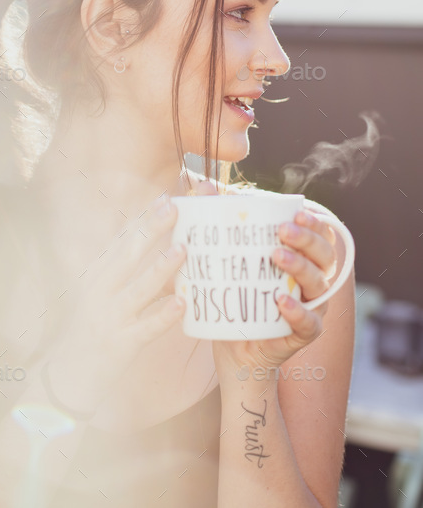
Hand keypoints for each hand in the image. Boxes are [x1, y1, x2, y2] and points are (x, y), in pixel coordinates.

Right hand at [46, 197, 186, 413]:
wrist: (65, 378)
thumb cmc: (88, 333)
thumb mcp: (98, 296)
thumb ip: (121, 274)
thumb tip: (152, 249)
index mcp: (97, 277)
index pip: (121, 241)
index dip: (143, 219)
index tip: (163, 199)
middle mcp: (101, 292)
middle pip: (129, 255)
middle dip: (152, 230)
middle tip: (175, 208)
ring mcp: (110, 318)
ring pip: (139, 288)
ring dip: (161, 268)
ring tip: (184, 249)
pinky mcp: (121, 344)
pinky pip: (146, 328)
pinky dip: (164, 315)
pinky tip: (182, 305)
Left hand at [195, 182, 337, 376]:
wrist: (231, 345)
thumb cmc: (235, 292)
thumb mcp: (227, 255)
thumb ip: (221, 219)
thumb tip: (204, 185)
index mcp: (302, 257)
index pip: (320, 235)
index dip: (314, 222)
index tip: (297, 211)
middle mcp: (312, 280)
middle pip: (324, 255)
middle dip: (307, 240)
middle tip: (283, 230)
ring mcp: (311, 307)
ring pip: (319, 283)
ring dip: (301, 266)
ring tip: (277, 256)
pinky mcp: (302, 334)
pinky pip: (309, 323)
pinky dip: (298, 311)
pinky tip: (281, 300)